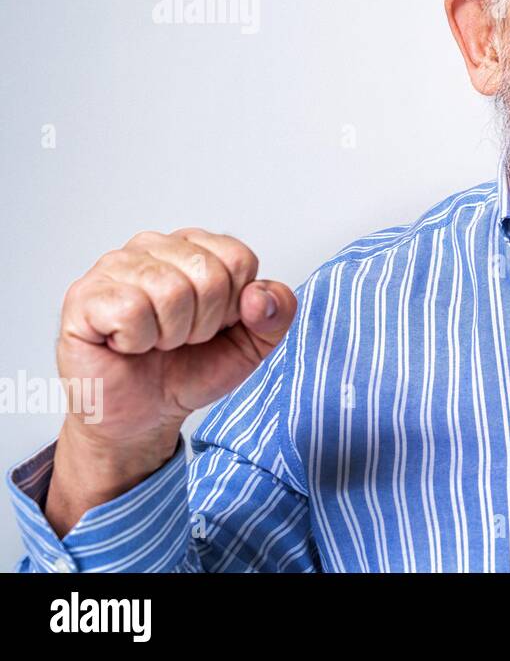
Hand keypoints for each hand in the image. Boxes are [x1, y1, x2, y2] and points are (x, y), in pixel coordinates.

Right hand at [46, 228, 295, 534]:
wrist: (145, 414)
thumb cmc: (191, 368)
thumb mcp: (253, 343)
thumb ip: (277, 313)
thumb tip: (261, 295)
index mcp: (196, 246)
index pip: (239, 259)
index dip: (234, 306)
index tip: (213, 324)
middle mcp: (153, 246)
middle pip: (209, 275)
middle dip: (204, 323)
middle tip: (181, 338)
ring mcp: (113, 266)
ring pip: (170, 291)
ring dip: (170, 334)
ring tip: (155, 341)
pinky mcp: (83, 296)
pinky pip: (130, 311)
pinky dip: (137, 341)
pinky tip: (126, 344)